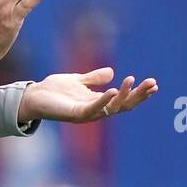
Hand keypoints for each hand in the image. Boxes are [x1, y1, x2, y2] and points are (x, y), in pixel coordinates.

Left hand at [17, 67, 157, 124]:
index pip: (123, 100)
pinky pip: (93, 109)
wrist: (33, 96)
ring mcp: (86, 114)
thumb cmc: (53, 90)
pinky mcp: (75, 114)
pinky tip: (112, 90)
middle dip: (138, 95)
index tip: (153, 84)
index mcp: (97, 102)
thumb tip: (112, 72)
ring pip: (111, 108)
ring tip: (132, 81)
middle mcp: (95, 110)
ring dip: (123, 96)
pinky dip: (103, 101)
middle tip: (152, 84)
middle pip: (123, 106)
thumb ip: (94, 78)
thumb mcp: (78, 80)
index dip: (138, 93)